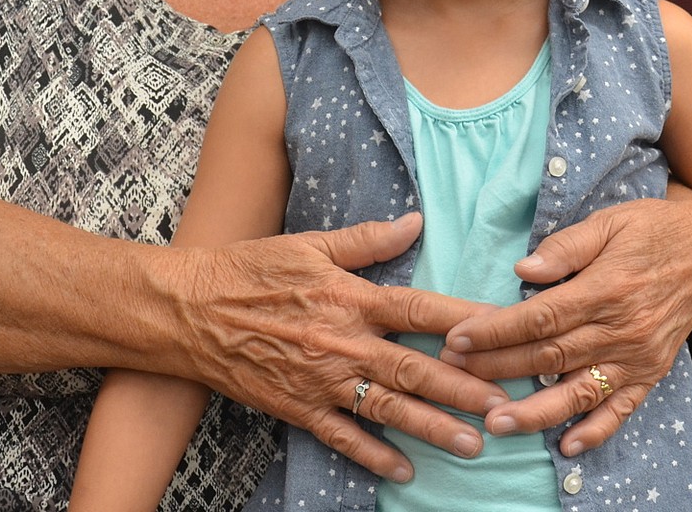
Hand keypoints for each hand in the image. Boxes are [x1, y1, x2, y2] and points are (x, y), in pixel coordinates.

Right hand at [172, 214, 507, 480]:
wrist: (185, 311)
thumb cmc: (247, 270)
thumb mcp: (309, 244)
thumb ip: (367, 239)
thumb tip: (417, 220)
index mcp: (351, 297)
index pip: (421, 308)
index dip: (464, 320)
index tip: (503, 330)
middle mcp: (344, 342)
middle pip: (416, 367)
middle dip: (464, 388)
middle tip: (505, 403)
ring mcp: (321, 380)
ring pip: (389, 407)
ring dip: (433, 427)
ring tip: (473, 443)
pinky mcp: (297, 407)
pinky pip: (343, 437)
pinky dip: (374, 455)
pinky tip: (405, 470)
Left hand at [439, 195, 691, 454]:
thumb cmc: (651, 229)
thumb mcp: (609, 221)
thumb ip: (566, 247)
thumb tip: (524, 270)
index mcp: (606, 288)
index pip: (540, 317)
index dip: (496, 330)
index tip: (458, 338)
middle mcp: (621, 328)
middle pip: (549, 355)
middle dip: (498, 368)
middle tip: (455, 376)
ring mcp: (637, 356)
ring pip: (579, 390)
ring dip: (536, 412)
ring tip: (497, 424)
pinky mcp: (651, 372)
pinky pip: (621, 409)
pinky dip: (595, 431)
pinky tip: (566, 446)